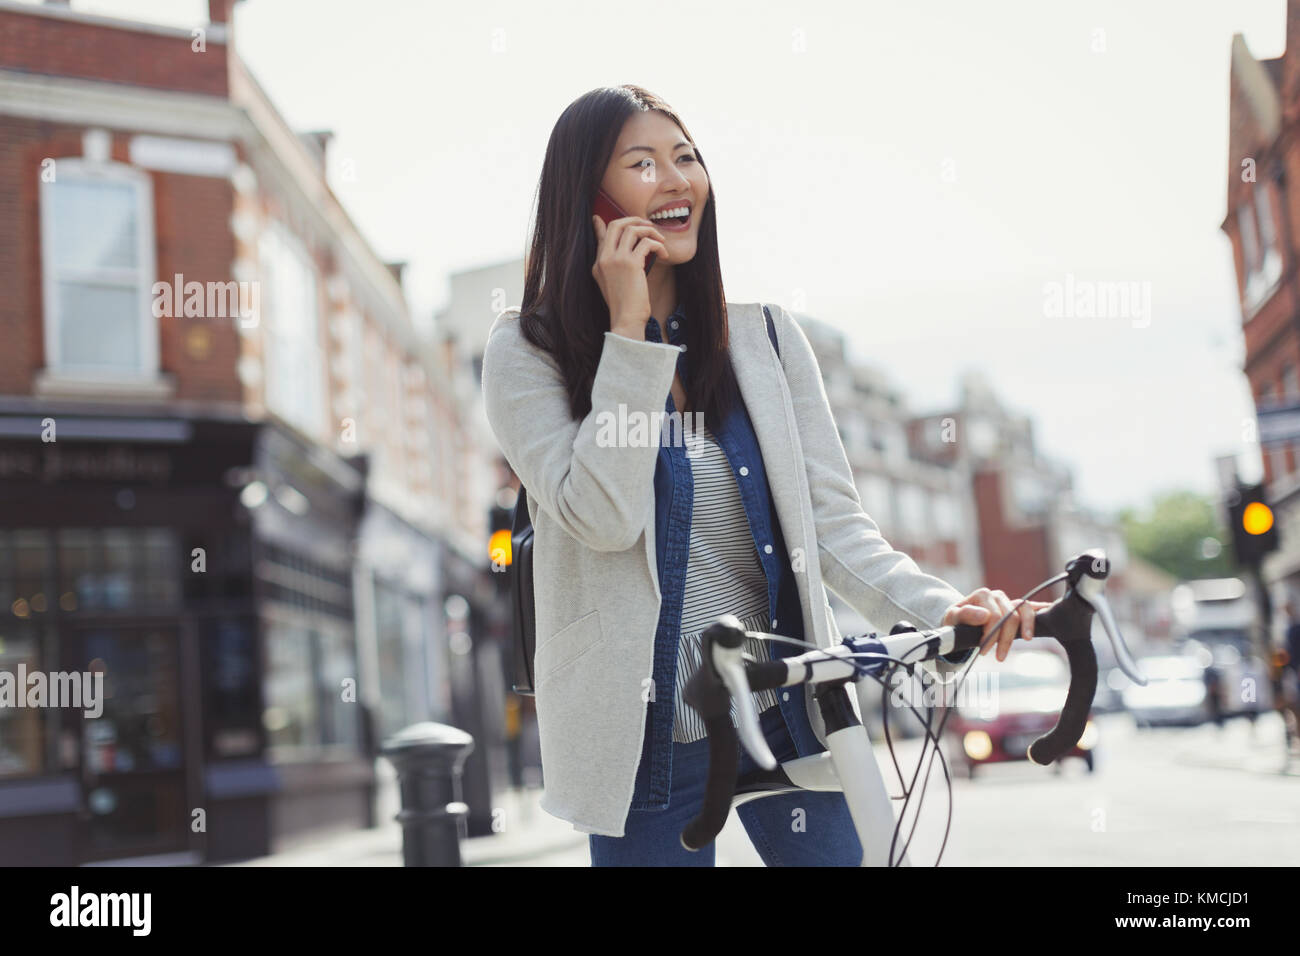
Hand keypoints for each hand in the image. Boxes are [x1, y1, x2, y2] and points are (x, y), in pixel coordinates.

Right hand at [591, 214, 667, 329]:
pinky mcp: (631, 263)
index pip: (600, 236)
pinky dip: (658, 245)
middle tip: (648, 226)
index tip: (598, 218)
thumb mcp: (612, 286)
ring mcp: (616, 259)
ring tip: (661, 241)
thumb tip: (623, 256)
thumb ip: (614, 268)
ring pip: (633, 229)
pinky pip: (647, 243)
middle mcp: (605, 258)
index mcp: (598, 264)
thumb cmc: (624, 307)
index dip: (601, 225)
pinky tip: (664, 255)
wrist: (626, 320)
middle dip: (634, 220)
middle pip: (616, 225)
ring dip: (650, 231)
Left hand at [941, 588, 1054, 662]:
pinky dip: (1040, 612)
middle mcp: (997, 596)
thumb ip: (965, 615)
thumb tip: (984, 615)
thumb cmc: (956, 621)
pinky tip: (1048, 616)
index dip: (991, 635)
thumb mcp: (953, 618)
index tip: (984, 651)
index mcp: (982, 595)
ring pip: (1024, 610)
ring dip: (1027, 626)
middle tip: (998, 657)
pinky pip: (1032, 608)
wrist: (960, 622)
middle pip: (1010, 616)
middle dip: (1005, 638)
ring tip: (1027, 640)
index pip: (994, 616)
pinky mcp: (1016, 609)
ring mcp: (1008, 601)